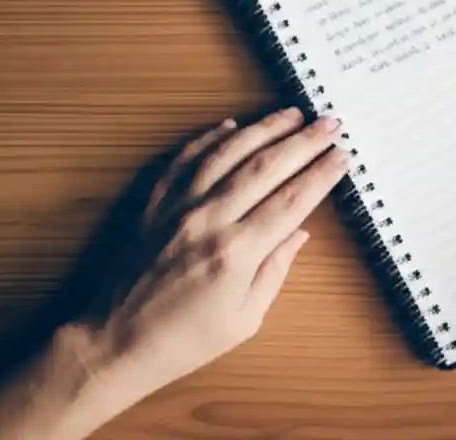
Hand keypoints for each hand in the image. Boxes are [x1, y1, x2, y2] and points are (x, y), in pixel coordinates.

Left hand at [84, 108, 348, 399]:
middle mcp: (208, 220)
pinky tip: (232, 125)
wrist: (114, 341)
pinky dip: (211, 138)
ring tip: (292, 114)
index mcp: (236, 253)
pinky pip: (186, 158)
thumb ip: (275, 271)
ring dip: (264, 129)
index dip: (321, 174)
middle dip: (303, 142)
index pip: (291, 201)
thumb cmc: (183, 340)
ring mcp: (178, 206)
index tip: (341, 156)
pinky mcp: (154, 202)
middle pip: (266, 167)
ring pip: (228, 152)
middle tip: (330, 124)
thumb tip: (299, 232)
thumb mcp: (245, 320)